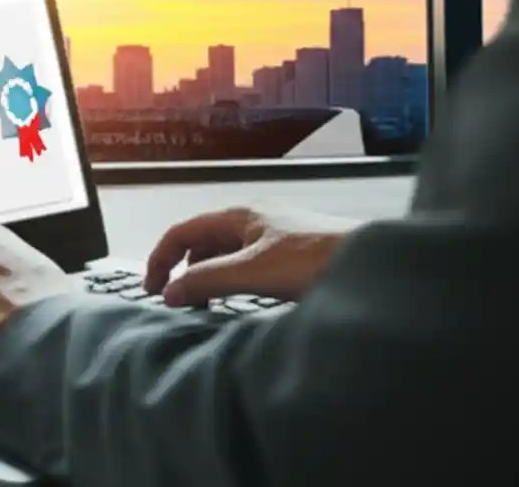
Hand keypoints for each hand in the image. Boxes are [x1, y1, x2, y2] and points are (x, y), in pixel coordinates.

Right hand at [144, 207, 358, 306]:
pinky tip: (237, 300)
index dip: (161, 259)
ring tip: (202, 304)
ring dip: (206, 277)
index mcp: (239, 215)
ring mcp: (271, 237)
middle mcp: (253, 221)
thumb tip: (171, 291)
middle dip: (183, 269)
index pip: (183, 232)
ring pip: (224, 255)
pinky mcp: (288, 256)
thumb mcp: (252, 271)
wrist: (366, 262)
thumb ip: (207, 280)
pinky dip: (230, 282)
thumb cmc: (316, 258)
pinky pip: (245, 266)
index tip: (152, 288)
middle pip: (202, 242)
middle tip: (174, 300)